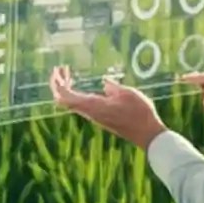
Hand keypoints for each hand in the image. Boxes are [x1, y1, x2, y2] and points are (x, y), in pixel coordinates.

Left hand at [49, 66, 166, 149]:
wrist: (146, 133)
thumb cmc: (139, 112)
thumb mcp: (128, 94)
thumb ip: (113, 87)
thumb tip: (104, 82)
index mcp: (93, 105)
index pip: (65, 95)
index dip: (58, 82)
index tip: (59, 69)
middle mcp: (90, 112)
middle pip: (63, 100)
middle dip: (58, 84)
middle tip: (61, 70)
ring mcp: (94, 117)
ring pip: (70, 103)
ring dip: (66, 89)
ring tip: (68, 75)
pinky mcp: (99, 118)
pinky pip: (79, 106)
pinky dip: (75, 95)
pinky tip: (81, 88)